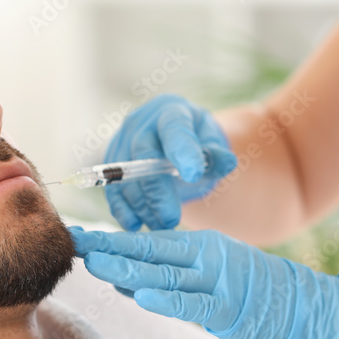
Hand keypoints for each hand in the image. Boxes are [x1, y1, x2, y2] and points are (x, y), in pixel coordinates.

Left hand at [69, 226, 338, 338]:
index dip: (111, 240)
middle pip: (149, 252)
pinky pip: (192, 303)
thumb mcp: (216, 273)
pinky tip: (140, 294)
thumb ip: (177, 272)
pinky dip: (166, 298)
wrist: (314, 311)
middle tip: (74, 243)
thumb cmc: (259, 296)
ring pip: (164, 273)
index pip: (148, 241)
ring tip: (93, 263)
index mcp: (202, 246)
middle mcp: (207, 256)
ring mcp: (218, 281)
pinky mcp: (230, 309)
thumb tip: (128, 276)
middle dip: (108, 249)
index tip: (79, 238)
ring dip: (126, 267)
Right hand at [104, 94, 237, 230]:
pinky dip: (122, 209)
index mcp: (171, 112)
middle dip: (157, 191)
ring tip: (162, 226)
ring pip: (125, 177)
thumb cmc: (194, 141)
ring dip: (142, 206)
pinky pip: (112, 188)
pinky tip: (136, 225)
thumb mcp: (211, 143)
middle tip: (171, 219)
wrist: (170, 139)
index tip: (194, 175)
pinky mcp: (111, 163)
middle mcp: (141, 123)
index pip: (175, 129)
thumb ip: (218, 154)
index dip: (183, 151)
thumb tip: (227, 162)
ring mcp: (122, 141)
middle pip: (143, 157)